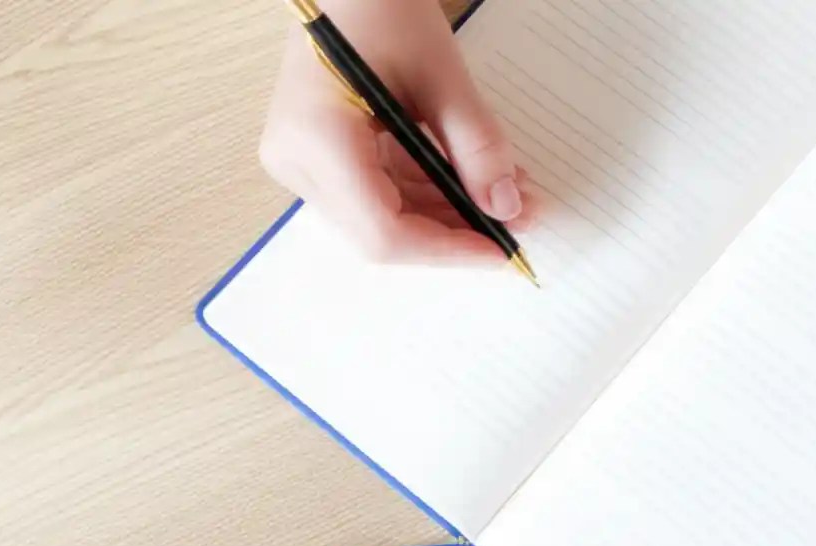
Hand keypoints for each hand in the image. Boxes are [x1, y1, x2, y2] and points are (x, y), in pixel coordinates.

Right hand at [258, 0, 533, 263]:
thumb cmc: (377, 3)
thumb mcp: (440, 73)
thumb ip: (476, 146)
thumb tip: (508, 209)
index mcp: (316, 141)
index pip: (384, 232)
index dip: (448, 250)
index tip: (501, 249)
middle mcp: (298, 162)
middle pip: (383, 233)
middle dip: (455, 232)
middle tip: (517, 224)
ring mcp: (304, 161)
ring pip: (385, 218)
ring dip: (450, 213)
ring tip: (507, 197)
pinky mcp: (320, 155)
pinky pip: (380, 192)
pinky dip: (431, 190)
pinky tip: (475, 181)